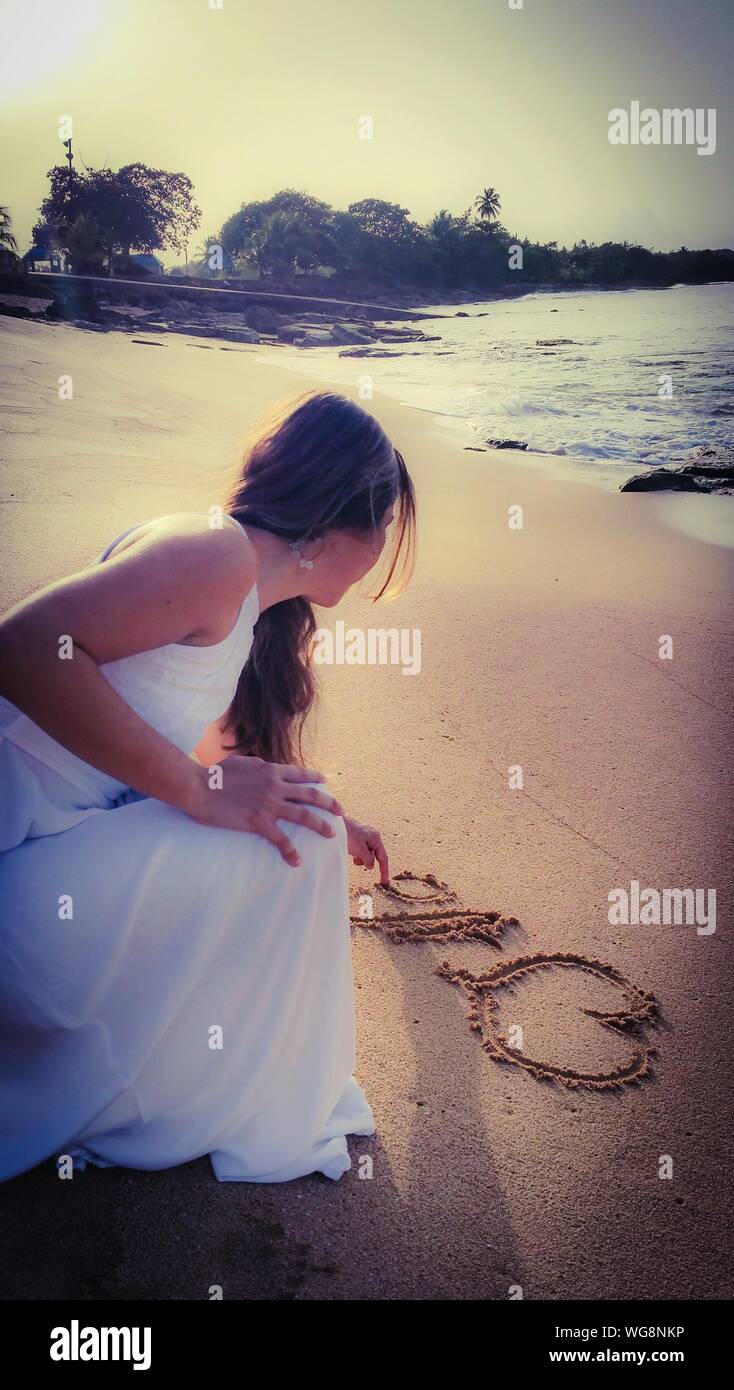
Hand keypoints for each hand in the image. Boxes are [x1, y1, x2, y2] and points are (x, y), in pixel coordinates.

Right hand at [185, 756, 342, 867]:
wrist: (198, 787)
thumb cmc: (214, 774)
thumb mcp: (241, 762)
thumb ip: (257, 765)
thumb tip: (265, 766)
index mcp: (270, 771)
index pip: (300, 774)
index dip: (315, 778)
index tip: (325, 782)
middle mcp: (275, 786)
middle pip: (310, 795)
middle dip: (329, 803)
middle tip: (340, 811)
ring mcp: (268, 804)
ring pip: (303, 816)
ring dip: (320, 825)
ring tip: (332, 834)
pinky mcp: (258, 822)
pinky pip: (280, 839)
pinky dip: (290, 851)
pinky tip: (297, 861)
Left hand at [343, 814, 389, 883]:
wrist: (332, 823)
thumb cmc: (347, 834)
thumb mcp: (360, 849)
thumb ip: (368, 859)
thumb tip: (371, 866)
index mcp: (376, 838)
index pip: (383, 858)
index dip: (384, 870)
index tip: (384, 881)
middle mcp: (372, 836)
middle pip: (374, 855)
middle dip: (366, 861)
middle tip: (356, 859)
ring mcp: (364, 837)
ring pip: (366, 854)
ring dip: (359, 857)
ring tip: (351, 852)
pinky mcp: (356, 838)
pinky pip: (359, 850)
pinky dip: (355, 854)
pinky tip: (349, 850)